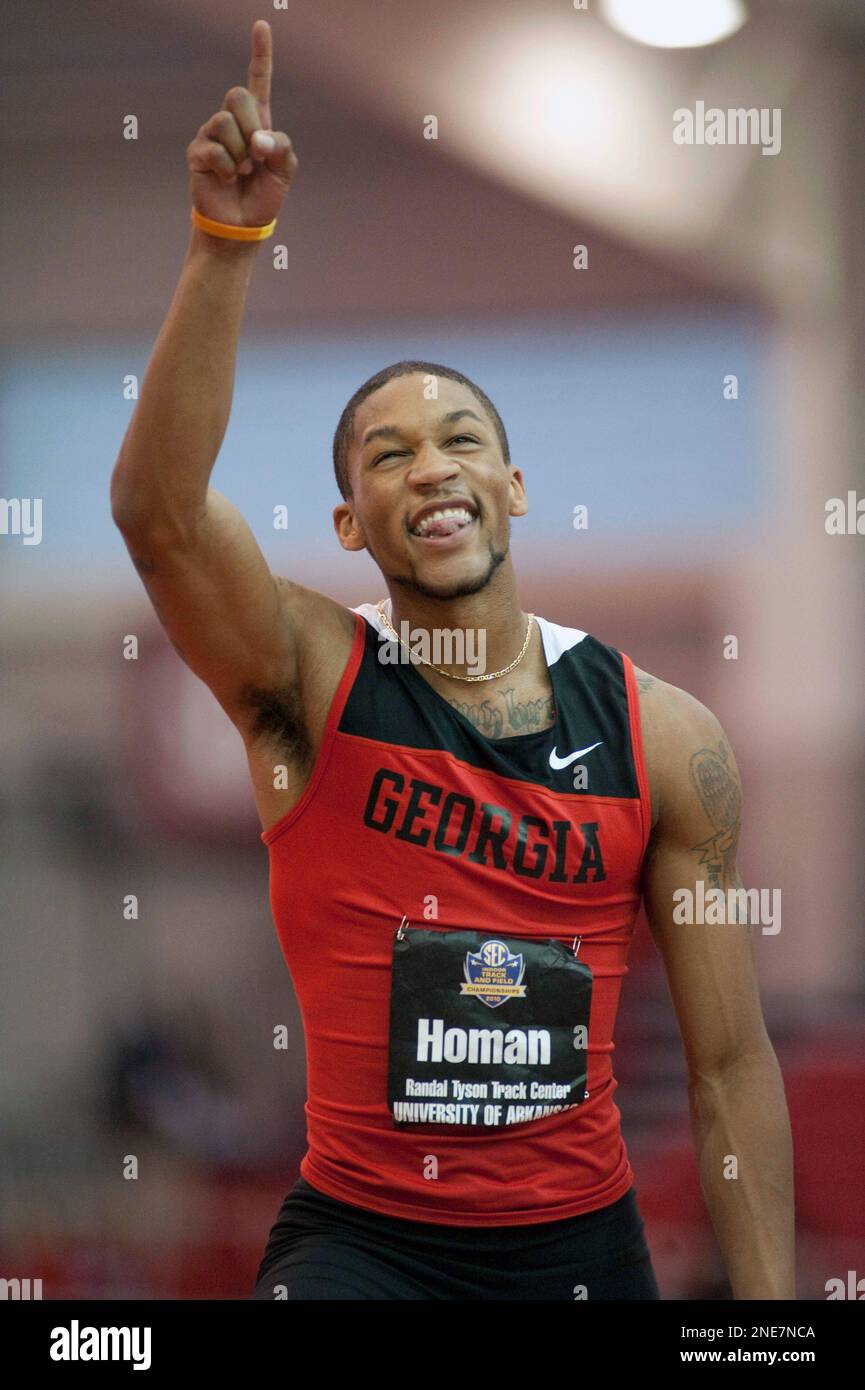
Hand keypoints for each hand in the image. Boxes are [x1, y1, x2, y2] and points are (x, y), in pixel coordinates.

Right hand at [186, 19, 297, 227]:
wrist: (242, 224)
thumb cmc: (263, 197)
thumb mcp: (285, 172)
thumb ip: (281, 147)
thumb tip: (258, 139)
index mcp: (257, 121)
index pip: (258, 81)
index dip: (260, 54)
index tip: (262, 25)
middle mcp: (232, 122)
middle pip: (237, 95)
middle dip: (251, 125)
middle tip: (256, 156)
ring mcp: (212, 134)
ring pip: (225, 122)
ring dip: (240, 153)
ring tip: (241, 173)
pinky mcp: (197, 152)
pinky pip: (214, 148)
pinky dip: (227, 168)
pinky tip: (227, 179)